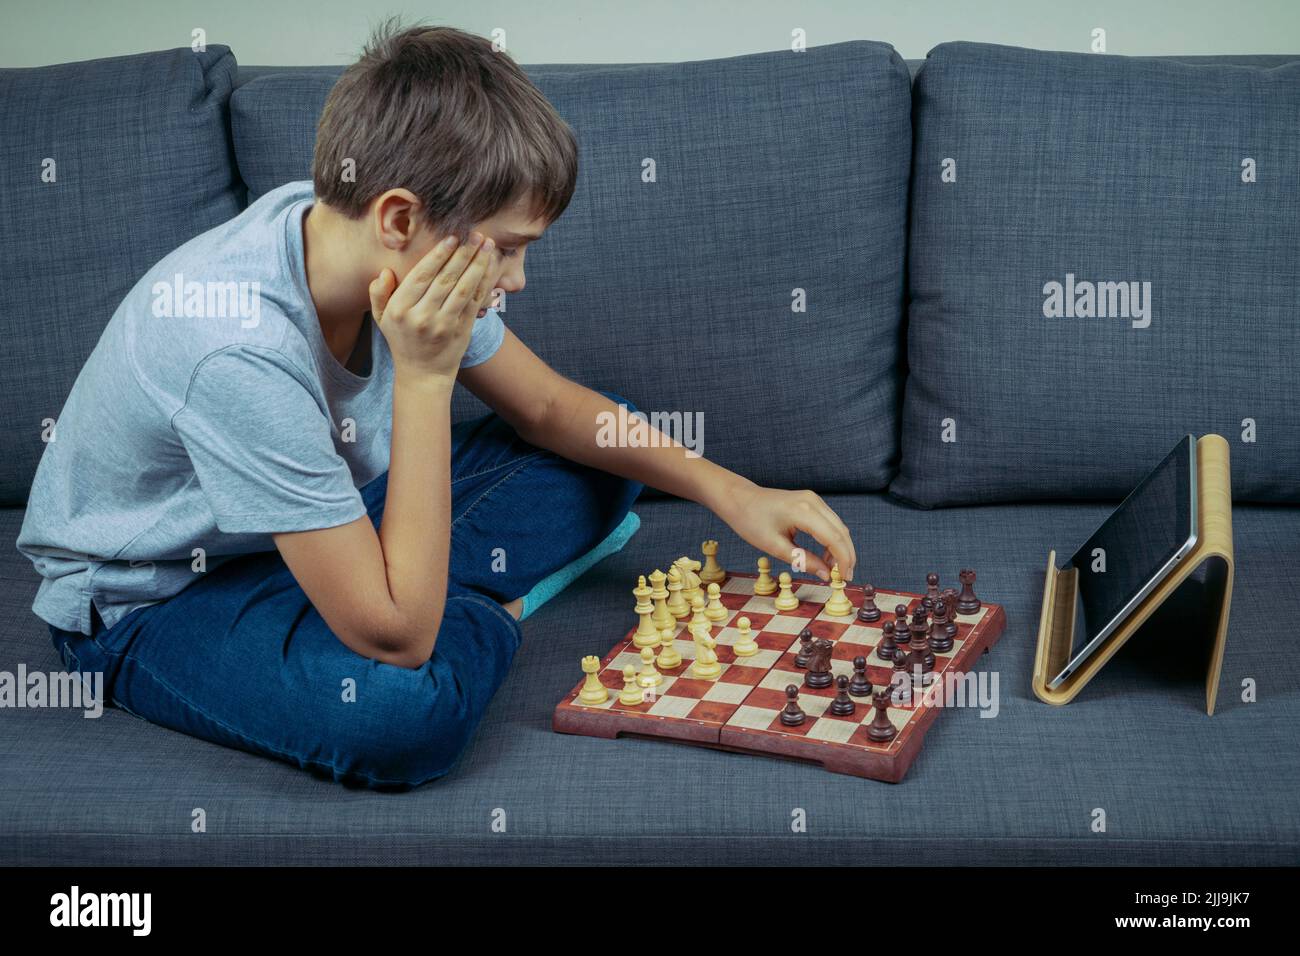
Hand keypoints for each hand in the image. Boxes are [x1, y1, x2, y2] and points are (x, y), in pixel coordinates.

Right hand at [368, 232, 501, 382]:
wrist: (423, 374)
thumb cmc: (402, 340)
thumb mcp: (381, 318)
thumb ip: (378, 293)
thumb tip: (385, 272)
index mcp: (400, 309)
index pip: (422, 275)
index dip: (439, 254)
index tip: (452, 237)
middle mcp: (422, 316)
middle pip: (446, 278)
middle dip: (463, 253)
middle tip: (475, 234)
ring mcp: (444, 325)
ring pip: (464, 288)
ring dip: (478, 264)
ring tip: (487, 244)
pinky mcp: (462, 331)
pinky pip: (475, 302)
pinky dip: (484, 282)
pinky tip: (490, 266)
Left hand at [715, 482, 856, 582]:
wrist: (739, 499)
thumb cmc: (751, 521)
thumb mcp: (774, 546)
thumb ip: (802, 560)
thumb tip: (825, 574)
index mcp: (803, 511)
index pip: (835, 538)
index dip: (843, 560)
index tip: (844, 578)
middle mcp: (813, 502)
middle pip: (842, 532)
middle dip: (847, 556)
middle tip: (844, 577)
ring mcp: (813, 499)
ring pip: (838, 527)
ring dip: (841, 549)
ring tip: (834, 570)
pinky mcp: (811, 502)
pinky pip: (830, 522)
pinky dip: (833, 539)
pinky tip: (826, 556)